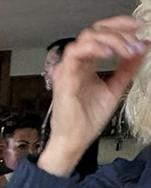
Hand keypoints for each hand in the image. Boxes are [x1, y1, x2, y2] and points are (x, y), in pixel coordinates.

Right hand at [40, 15, 149, 175]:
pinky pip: (77, 53)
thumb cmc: (86, 121)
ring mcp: (68, 69)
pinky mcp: (64, 77)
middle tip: (136, 40)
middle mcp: (76, 64)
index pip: (101, 35)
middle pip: (95, 31)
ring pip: (88, 37)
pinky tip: (110, 53)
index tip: (139, 29)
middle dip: (119, 31)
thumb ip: (126, 69)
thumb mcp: (115, 89)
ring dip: (111, 39)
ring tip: (126, 49)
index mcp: (86, 64)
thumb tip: (141, 50)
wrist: (74, 141)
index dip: (120, 27)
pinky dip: (95, 48)